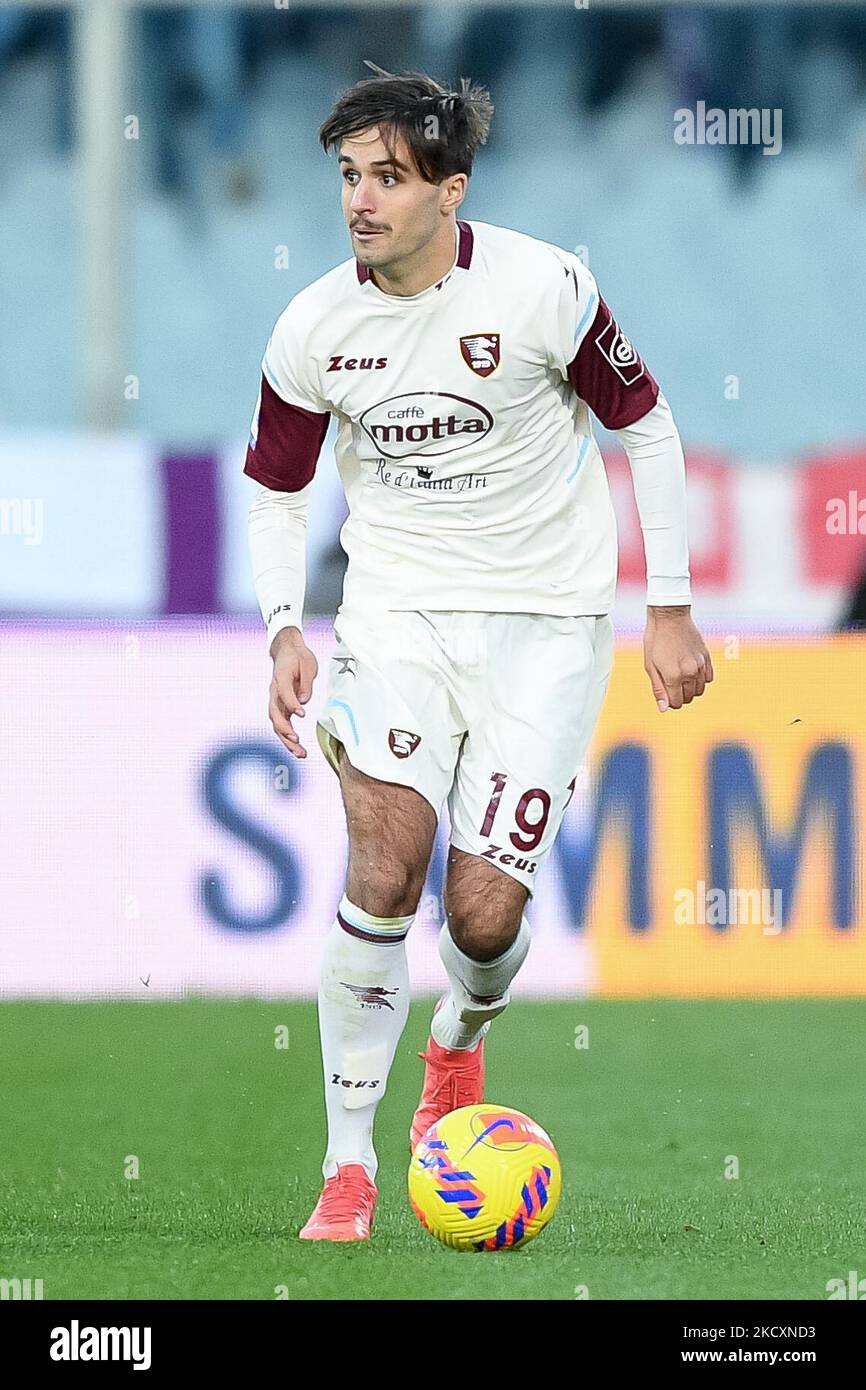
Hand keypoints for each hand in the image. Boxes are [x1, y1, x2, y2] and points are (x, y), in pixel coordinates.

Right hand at [268, 626, 317, 758]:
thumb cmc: (298, 657)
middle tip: (296, 740)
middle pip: (275, 714)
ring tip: (300, 753)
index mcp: (281, 677)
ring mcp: (276, 700)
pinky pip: (282, 724)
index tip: (301, 713)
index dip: (292, 703)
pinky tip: (297, 748)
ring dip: (286, 740)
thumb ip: (306, 683)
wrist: (287, 651)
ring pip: (277, 723)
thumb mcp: (308, 665)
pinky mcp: (281, 706)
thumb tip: (305, 699)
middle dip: (284, 730)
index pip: (284, 693)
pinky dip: (288, 737)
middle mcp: (275, 691)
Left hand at [643, 605, 712, 711]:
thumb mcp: (650, 665)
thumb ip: (658, 689)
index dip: (669, 702)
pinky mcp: (707, 657)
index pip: (676, 703)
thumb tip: (664, 708)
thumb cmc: (655, 640)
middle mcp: (690, 672)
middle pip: (688, 698)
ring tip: (680, 677)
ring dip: (690, 689)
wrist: (670, 616)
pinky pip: (708, 678)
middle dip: (679, 696)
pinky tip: (691, 671)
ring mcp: (701, 665)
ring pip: (700, 690)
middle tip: (670, 684)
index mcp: (673, 676)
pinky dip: (701, 679)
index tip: (665, 693)